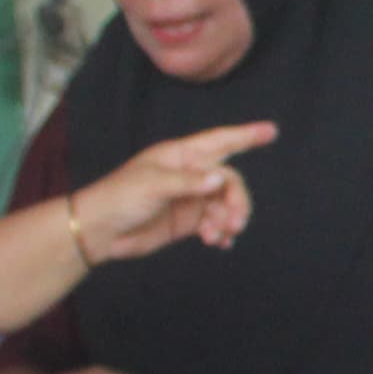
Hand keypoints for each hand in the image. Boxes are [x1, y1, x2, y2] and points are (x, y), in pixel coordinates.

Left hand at [69, 122, 273, 265]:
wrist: (101, 231)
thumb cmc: (120, 196)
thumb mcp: (152, 185)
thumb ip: (188, 182)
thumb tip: (219, 178)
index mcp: (180, 156)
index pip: (220, 142)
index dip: (245, 135)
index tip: (271, 131)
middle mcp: (190, 175)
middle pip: (229, 181)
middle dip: (237, 200)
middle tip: (236, 221)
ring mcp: (191, 198)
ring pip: (225, 205)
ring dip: (228, 220)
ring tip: (217, 235)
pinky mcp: (188, 221)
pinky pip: (216, 224)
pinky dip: (222, 233)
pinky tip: (220, 242)